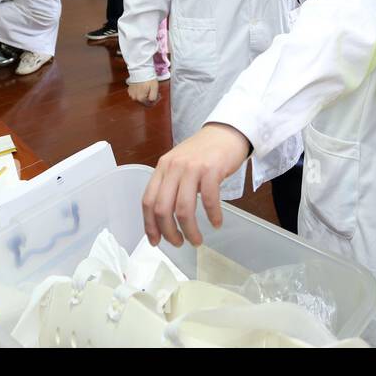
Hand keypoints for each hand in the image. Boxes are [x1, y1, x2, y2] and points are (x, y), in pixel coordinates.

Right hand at [127, 80, 159, 106]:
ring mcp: (131, 93)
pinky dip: (139, 92)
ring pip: (139, 98)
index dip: (154, 100)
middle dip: (148, 98)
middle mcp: (134, 97)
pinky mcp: (129, 89)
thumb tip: (152, 101)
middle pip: (143, 101)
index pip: (148, 104)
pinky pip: (135, 93)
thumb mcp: (155, 88)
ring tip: (147, 88)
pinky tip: (142, 87)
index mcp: (141, 98)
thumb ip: (153, 97)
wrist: (140, 69)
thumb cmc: (148, 78)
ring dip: (143, 95)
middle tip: (153, 91)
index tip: (157, 95)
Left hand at [142, 124, 251, 247]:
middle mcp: (174, 167)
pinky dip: (213, 216)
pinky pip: (209, 200)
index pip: (148, 201)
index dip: (150, 225)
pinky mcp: (212, 170)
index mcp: (162, 167)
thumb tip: (164, 218)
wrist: (227, 132)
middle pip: (163, 209)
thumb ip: (171, 184)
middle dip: (169, 232)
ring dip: (190, 230)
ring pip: (184, 209)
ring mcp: (192, 168)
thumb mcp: (180, 164)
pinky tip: (216, 223)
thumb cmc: (204, 152)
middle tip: (178, 243)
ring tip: (197, 240)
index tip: (155, 241)